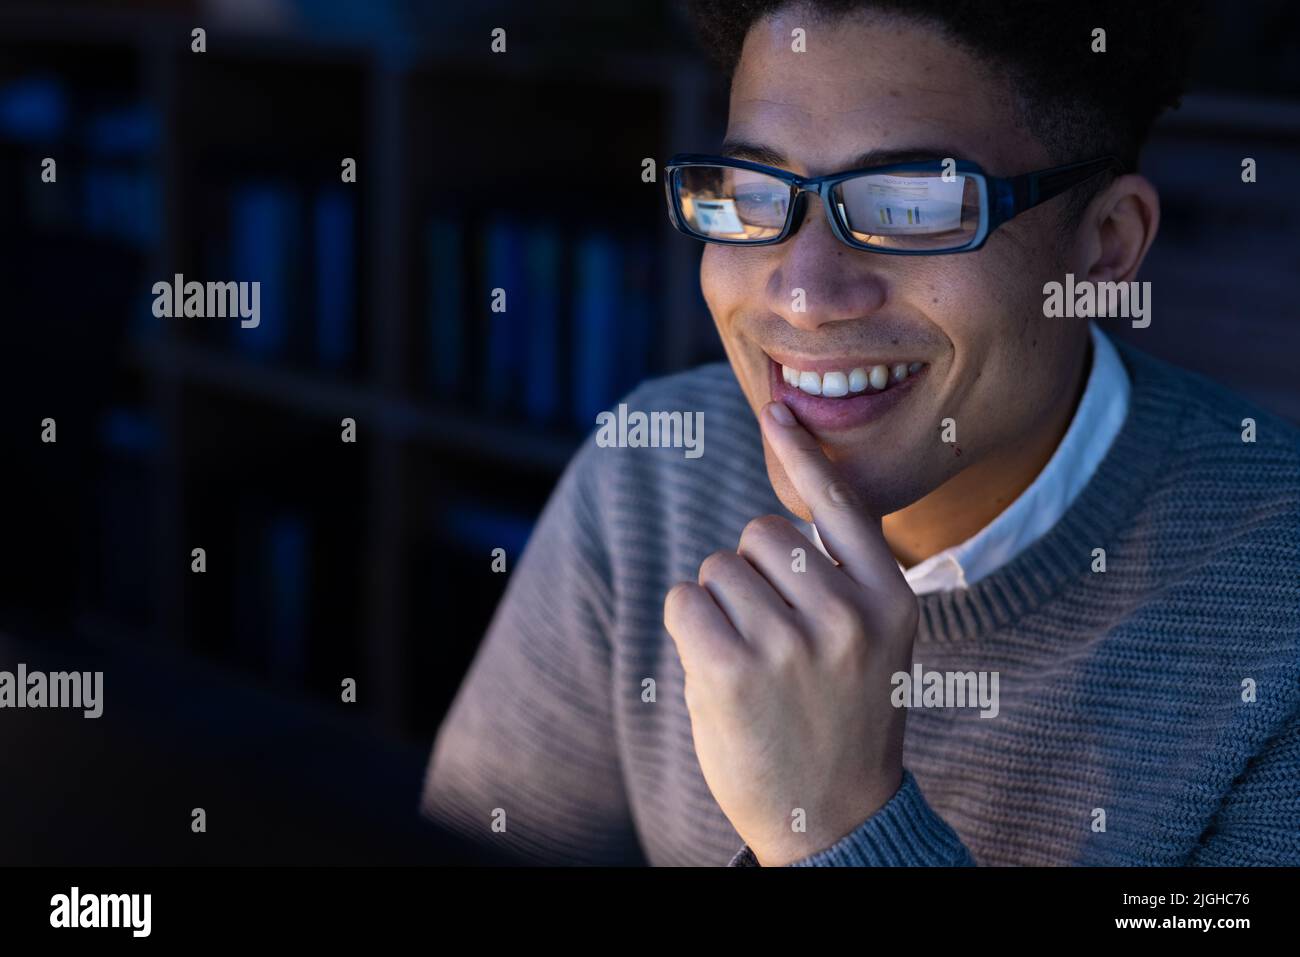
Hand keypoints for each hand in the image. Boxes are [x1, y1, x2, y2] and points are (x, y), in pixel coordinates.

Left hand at [664, 401, 918, 865]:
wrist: (832, 820)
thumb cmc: (844, 719)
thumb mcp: (875, 642)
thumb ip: (844, 577)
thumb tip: (780, 509)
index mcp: (892, 601)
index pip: (840, 505)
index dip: (802, 455)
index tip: (776, 411)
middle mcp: (849, 615)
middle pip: (761, 534)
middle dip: (751, 573)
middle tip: (773, 637)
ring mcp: (791, 642)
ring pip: (719, 567)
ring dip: (721, 605)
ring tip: (754, 664)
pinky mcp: (733, 669)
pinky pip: (686, 598)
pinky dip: (691, 624)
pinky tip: (719, 669)